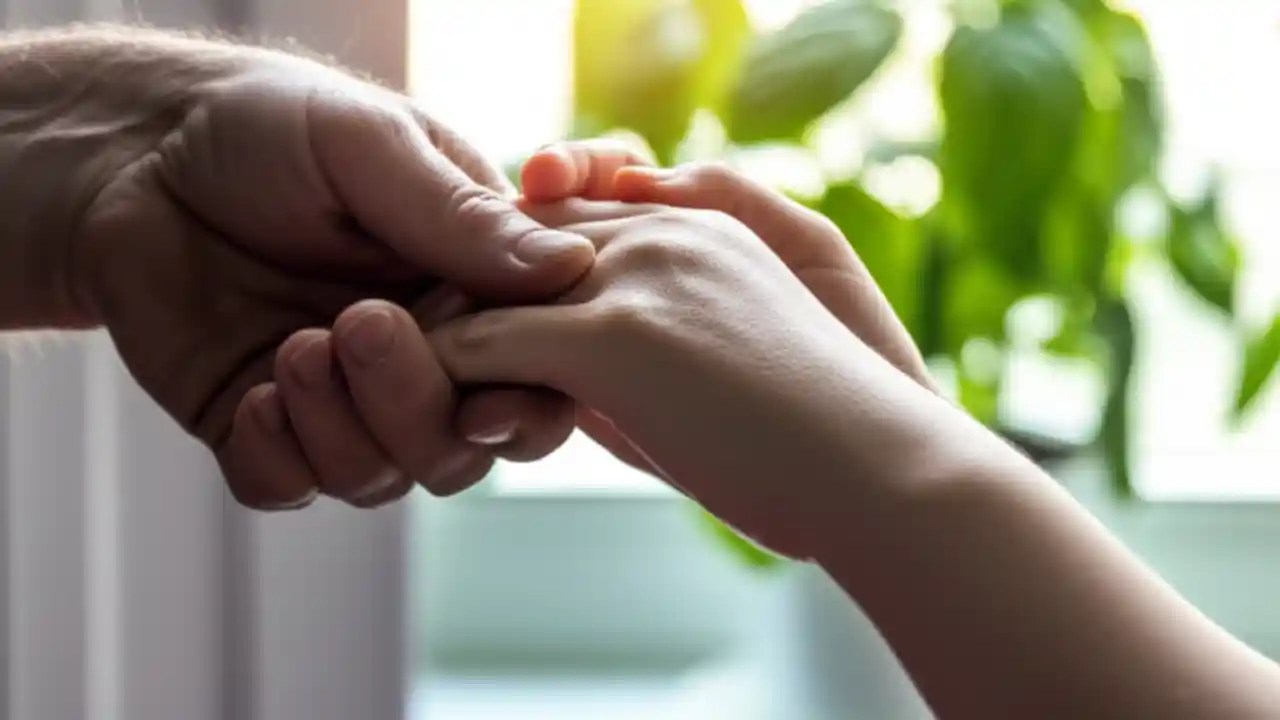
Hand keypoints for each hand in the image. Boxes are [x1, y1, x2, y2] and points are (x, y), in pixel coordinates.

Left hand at [60, 33, 591, 508]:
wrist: (136, 151)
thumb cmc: (271, 125)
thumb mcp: (371, 149)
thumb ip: (461, 218)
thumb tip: (570, 270)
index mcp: (473, 289)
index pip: (539, 373)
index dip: (529, 398)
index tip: (485, 379)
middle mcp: (422, 354)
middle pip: (464, 447)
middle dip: (415, 406)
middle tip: (359, 323)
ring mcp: (343, 397)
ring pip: (384, 478)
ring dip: (342, 427)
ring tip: (293, 346)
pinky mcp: (265, 426)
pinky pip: (290, 487)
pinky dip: (278, 459)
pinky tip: (255, 396)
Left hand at [427, 197, 943, 557]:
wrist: (882, 470)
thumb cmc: (810, 438)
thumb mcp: (716, 370)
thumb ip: (638, 351)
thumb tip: (565, 386)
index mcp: (695, 223)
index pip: (560, 225)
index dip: (505, 272)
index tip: (465, 322)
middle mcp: (661, 228)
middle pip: (510, 239)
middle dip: (455, 291)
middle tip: (401, 346)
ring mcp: (639, 274)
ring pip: (485, 282)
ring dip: (433, 331)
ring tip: (394, 376)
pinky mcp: (617, 336)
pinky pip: (487, 341)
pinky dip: (442, 375)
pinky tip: (429, 413)